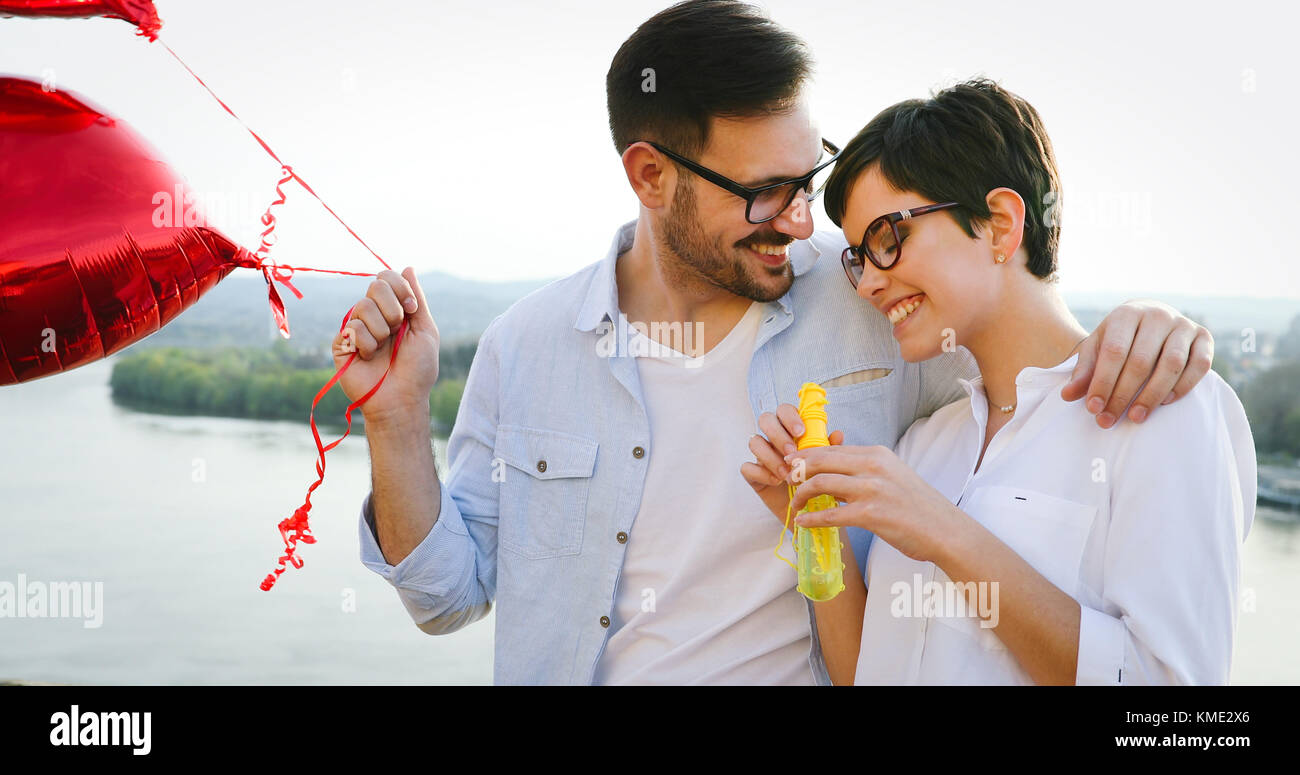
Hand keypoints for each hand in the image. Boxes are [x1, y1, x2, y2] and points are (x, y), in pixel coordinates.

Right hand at [332, 267, 440, 422]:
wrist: (402, 399)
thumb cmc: (418, 369)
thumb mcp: (425, 330)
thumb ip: (417, 299)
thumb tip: (408, 267)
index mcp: (393, 310)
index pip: (387, 277)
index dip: (399, 288)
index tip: (411, 309)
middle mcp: (374, 316)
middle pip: (375, 284)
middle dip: (392, 308)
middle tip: (396, 330)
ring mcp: (356, 328)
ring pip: (363, 306)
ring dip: (381, 331)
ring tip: (383, 349)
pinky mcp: (342, 343)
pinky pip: (352, 328)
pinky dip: (367, 344)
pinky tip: (368, 358)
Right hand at [741, 403, 843, 521]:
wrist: (807, 511)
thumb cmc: (816, 481)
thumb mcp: (826, 464)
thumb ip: (829, 449)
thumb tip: (838, 434)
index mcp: (791, 429)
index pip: (784, 410)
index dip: (790, 417)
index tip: (801, 432)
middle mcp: (774, 438)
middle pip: (765, 419)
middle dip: (778, 435)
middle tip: (791, 453)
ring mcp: (762, 455)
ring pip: (754, 441)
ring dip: (770, 456)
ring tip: (786, 474)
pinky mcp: (753, 474)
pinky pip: (746, 467)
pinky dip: (761, 472)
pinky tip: (775, 482)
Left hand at [785, 445, 963, 563]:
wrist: (946, 531)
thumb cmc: (918, 507)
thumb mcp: (893, 476)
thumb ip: (865, 471)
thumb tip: (833, 473)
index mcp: (877, 454)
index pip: (831, 449)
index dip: (806, 457)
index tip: (792, 467)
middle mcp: (873, 466)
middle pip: (820, 460)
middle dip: (797, 471)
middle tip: (787, 483)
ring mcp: (871, 489)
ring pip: (820, 483)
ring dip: (800, 495)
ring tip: (795, 506)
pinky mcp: (871, 514)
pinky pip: (830, 514)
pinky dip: (811, 519)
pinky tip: (803, 523)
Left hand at [1061, 300, 1213, 427]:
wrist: (1149, 318)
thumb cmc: (1118, 338)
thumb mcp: (1096, 348)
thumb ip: (1083, 372)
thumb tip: (1067, 395)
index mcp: (1126, 314)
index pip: (1114, 352)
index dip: (1103, 382)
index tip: (1093, 409)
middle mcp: (1158, 315)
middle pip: (1141, 361)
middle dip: (1123, 395)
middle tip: (1109, 420)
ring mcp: (1184, 325)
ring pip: (1171, 365)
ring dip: (1153, 395)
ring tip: (1135, 417)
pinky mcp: (1205, 337)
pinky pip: (1200, 365)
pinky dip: (1184, 386)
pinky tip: (1165, 403)